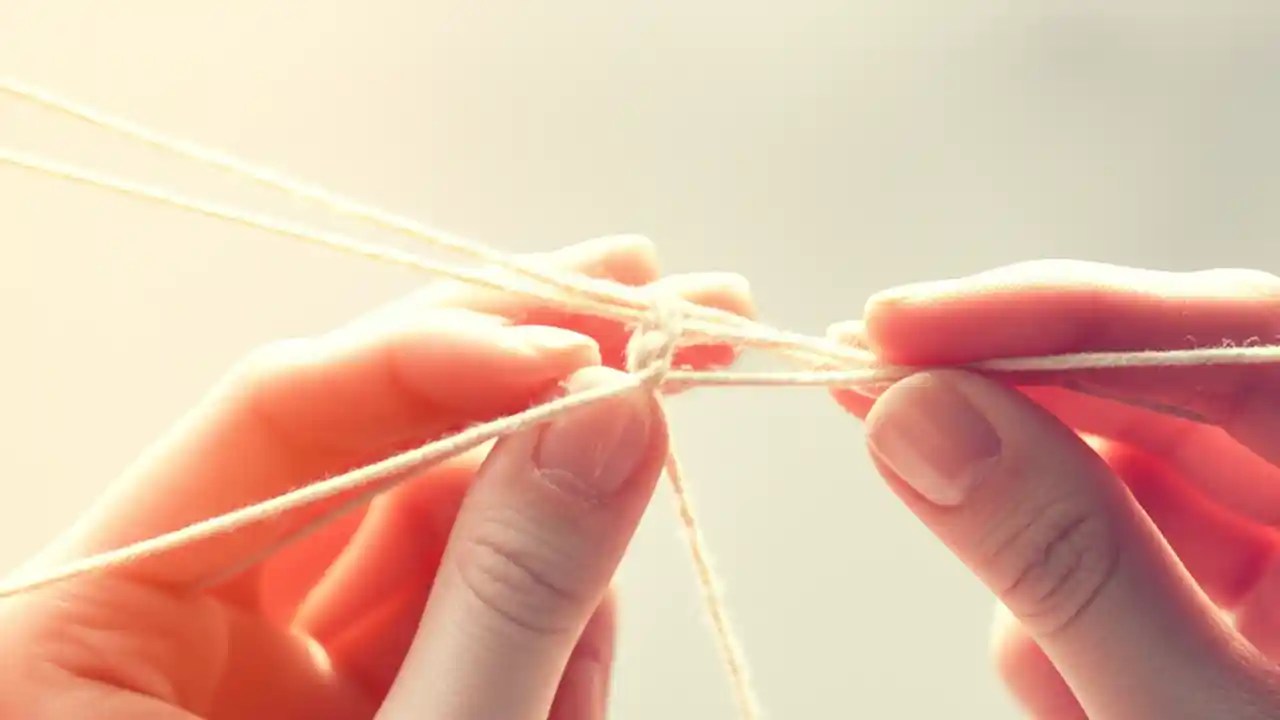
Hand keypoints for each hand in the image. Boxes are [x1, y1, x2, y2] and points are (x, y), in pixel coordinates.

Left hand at [0, 236, 752, 719]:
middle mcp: (165, 630)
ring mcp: (260, 673)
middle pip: (369, 447)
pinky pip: (460, 619)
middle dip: (531, 376)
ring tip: (574, 680)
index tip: (594, 342)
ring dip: (549, 559)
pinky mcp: (342, 710)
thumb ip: (508, 603)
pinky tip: (561, 693)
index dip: (448, 357)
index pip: (280, 418)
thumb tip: (612, 413)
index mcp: (80, 636)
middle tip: (669, 313)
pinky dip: (541, 638)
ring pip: (437, 534)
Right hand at [830, 261, 1279, 718]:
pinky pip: (1106, 559)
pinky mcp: (1224, 606)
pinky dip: (1054, 621)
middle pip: (1154, 396)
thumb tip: (921, 416)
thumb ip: (1065, 561)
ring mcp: (1278, 556)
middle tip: (866, 385)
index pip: (1230, 338)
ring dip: (1035, 563)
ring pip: (1111, 485)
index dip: (1054, 312)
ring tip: (1057, 687)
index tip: (898, 323)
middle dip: (1008, 410)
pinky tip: (1072, 700)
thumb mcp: (1184, 711)